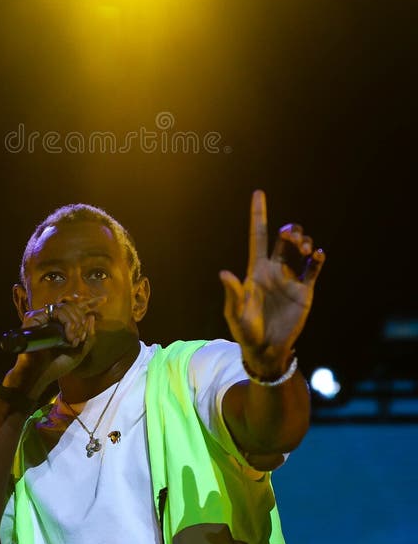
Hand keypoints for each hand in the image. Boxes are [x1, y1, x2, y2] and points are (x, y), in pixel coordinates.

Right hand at [3, 295, 106, 397]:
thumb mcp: (79, 352)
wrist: (41, 374)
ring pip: (67, 307)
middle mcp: (53, 318)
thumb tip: (91, 317)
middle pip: (74, 306)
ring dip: (76, 323)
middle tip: (79, 338)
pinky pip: (58, 311)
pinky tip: (68, 337)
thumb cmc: (58, 365)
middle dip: (81, 321)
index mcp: (63, 325)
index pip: (77, 308)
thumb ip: (88, 336)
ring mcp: (44, 317)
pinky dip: (68, 322)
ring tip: (72, 340)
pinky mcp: (35, 318)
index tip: (104, 299)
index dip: (91, 302)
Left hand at [219, 190, 324, 374]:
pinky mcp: (304, 291)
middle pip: (283, 239)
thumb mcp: (236, 314)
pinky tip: (318, 256)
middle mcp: (274, 269)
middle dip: (290, 231)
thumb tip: (224, 273)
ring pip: (300, 250)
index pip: (258, 235)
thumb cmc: (245, 332)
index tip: (259, 193)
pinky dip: (318, 259)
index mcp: (255, 269)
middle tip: (293, 237)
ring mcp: (290, 278)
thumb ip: (233, 293)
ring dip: (305, 243)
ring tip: (307, 250)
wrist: (266, 350)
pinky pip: (314, 269)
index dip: (258, 214)